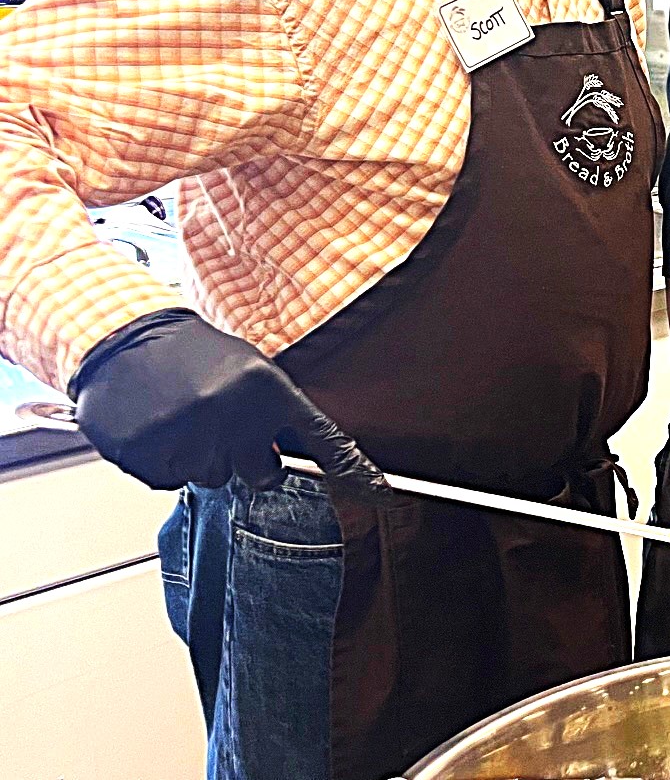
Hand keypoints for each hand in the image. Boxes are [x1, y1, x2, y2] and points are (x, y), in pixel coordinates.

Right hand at [70, 309, 389, 501]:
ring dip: (202, 457)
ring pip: (214, 479)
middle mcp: (232, 415)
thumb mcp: (250, 367)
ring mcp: (190, 438)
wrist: (127, 340)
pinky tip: (159, 426)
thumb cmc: (193, 352)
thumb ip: (275, 410)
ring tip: (184, 416)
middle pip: (261, 476)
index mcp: (265, 388)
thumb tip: (299, 454)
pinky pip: (174, 481)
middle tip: (224, 428)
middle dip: (247, 460)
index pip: (320, 436)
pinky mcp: (151, 457)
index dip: (351, 469)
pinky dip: (167, 462)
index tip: (379, 493)